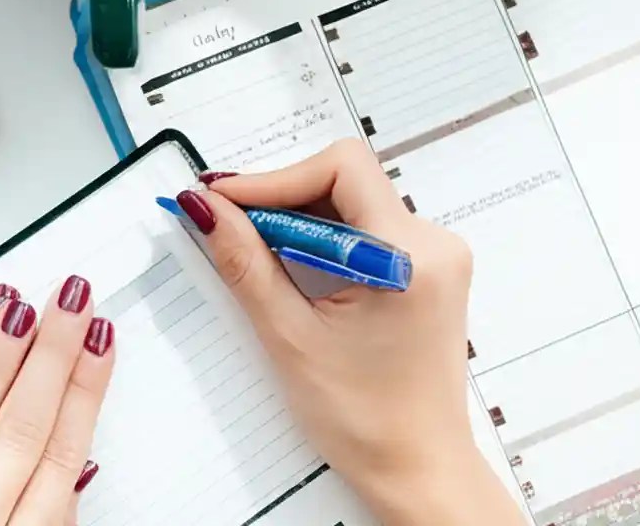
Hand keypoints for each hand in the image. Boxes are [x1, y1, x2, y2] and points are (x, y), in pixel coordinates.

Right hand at [174, 140, 522, 525]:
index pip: (339, 169)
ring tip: (252, 249)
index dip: (273, 178)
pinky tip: (289, 265)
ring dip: (298, 217)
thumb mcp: (291, 336)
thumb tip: (205, 208)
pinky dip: (321, 237)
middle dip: (280, 196)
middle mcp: (433, 244)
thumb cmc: (366, 419)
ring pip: (352, 202)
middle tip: (224, 222)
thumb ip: (245, 263)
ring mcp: (434, 257)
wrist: (418, 469)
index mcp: (410, 256)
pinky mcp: (425, 272)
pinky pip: (365, 229)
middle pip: (345, 180)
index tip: (221, 198)